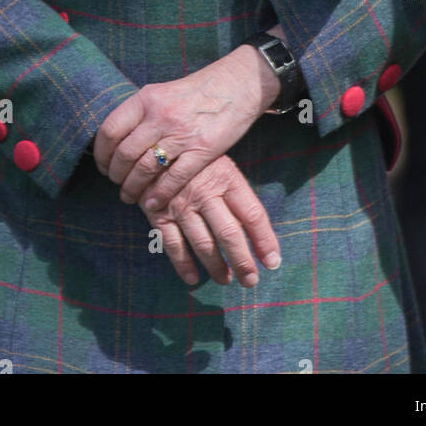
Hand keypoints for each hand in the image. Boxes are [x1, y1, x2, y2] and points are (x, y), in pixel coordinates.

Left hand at [93, 43, 280, 209]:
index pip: (110, 130)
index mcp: (147, 98)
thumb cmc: (198, 90)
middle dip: (116, 175)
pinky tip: (151, 203)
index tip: (103, 166)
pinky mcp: (202, 150)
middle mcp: (161, 115)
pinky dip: (158, 195)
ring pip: (145, 170)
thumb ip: (141, 113)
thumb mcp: (163, 92)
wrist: (238, 84)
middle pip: (125, 154)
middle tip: (117, 184)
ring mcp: (181, 134)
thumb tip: (117, 140)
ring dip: (132, 188)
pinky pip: (173, 179)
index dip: (101, 153)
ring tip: (129, 196)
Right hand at [140, 154, 280, 288]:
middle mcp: (206, 192)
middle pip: (230, 234)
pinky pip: (173, 245)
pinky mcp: (158, 213)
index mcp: (227, 177)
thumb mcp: (221, 164)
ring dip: (217, 267)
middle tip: (251, 281)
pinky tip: (193, 278)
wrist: (152, 144)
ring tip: (226, 280)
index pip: (253, 214)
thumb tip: (256, 230)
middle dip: (243, 262)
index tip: (272, 262)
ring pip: (204, 244)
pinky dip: (184, 265)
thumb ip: (236, 193)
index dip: (265, 241)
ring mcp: (181, 204)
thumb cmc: (196, 158)